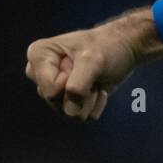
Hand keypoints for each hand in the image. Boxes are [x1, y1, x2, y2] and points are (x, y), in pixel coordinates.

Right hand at [25, 8, 162, 120]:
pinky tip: (99, 87)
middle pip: (55, 102)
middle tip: (92, 72)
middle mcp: (40, 73)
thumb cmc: (107, 47)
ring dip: (90, 98)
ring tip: (95, 79)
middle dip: (81, 91)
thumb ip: (77, 86)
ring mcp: (54, 88)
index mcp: (38, 55)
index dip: (71, 82)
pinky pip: (82, 115)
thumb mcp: (93, 60)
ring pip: (68, 112)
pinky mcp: (68, 100)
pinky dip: (96, 104)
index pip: (50, 90)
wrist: (124, 49)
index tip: (80, 63)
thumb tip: (71, 114)